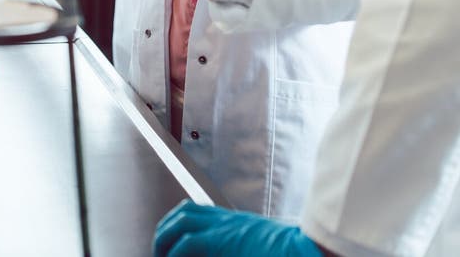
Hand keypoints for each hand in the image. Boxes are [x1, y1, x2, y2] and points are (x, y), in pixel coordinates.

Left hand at [154, 201, 323, 256]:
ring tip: (160, 254)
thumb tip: (223, 249)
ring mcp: (224, 228)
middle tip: (158, 250)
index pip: (196, 212)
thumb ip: (233, 245)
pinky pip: (187, 244)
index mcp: (232, 223)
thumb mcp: (254, 245)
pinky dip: (175, 253)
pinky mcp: (222, 242)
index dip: (177, 225)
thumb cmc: (287, 252)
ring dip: (165, 237)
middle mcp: (226, 220)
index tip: (169, 242)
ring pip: (181, 220)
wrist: (305, 250)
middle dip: (165, 229)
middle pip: (184, 211)